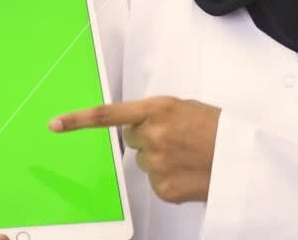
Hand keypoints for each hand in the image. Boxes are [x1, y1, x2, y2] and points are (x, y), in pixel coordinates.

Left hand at [50, 96, 220, 203]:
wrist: (242, 158)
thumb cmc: (219, 129)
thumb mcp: (187, 109)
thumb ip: (159, 116)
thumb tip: (142, 129)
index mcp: (158, 110)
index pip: (109, 115)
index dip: (79, 120)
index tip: (55, 124)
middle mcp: (152, 136)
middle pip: (132, 140)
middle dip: (148, 139)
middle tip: (177, 139)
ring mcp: (156, 164)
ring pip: (145, 163)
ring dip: (161, 159)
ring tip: (189, 156)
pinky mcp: (163, 188)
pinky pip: (156, 182)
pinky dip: (170, 179)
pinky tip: (189, 172)